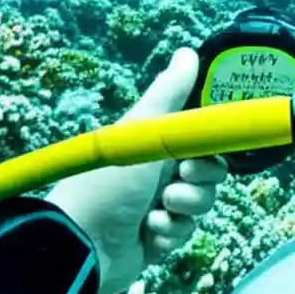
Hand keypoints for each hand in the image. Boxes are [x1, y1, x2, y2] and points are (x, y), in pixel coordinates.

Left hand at [46, 47, 226, 293]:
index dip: (210, 146)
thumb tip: (188, 50)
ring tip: (156, 213)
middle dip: (200, 181)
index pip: (200, 140)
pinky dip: (169, 234)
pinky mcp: (157, 238)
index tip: (208, 147)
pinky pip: (182, 233)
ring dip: (183, 209)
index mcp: (153, 145)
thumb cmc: (110, 181)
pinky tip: (148, 235)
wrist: (83, 243)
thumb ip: (168, 93)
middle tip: (181, 180)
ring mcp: (157, 207)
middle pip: (208, 174)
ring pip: (199, 205)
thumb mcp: (142, 131)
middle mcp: (157, 173)